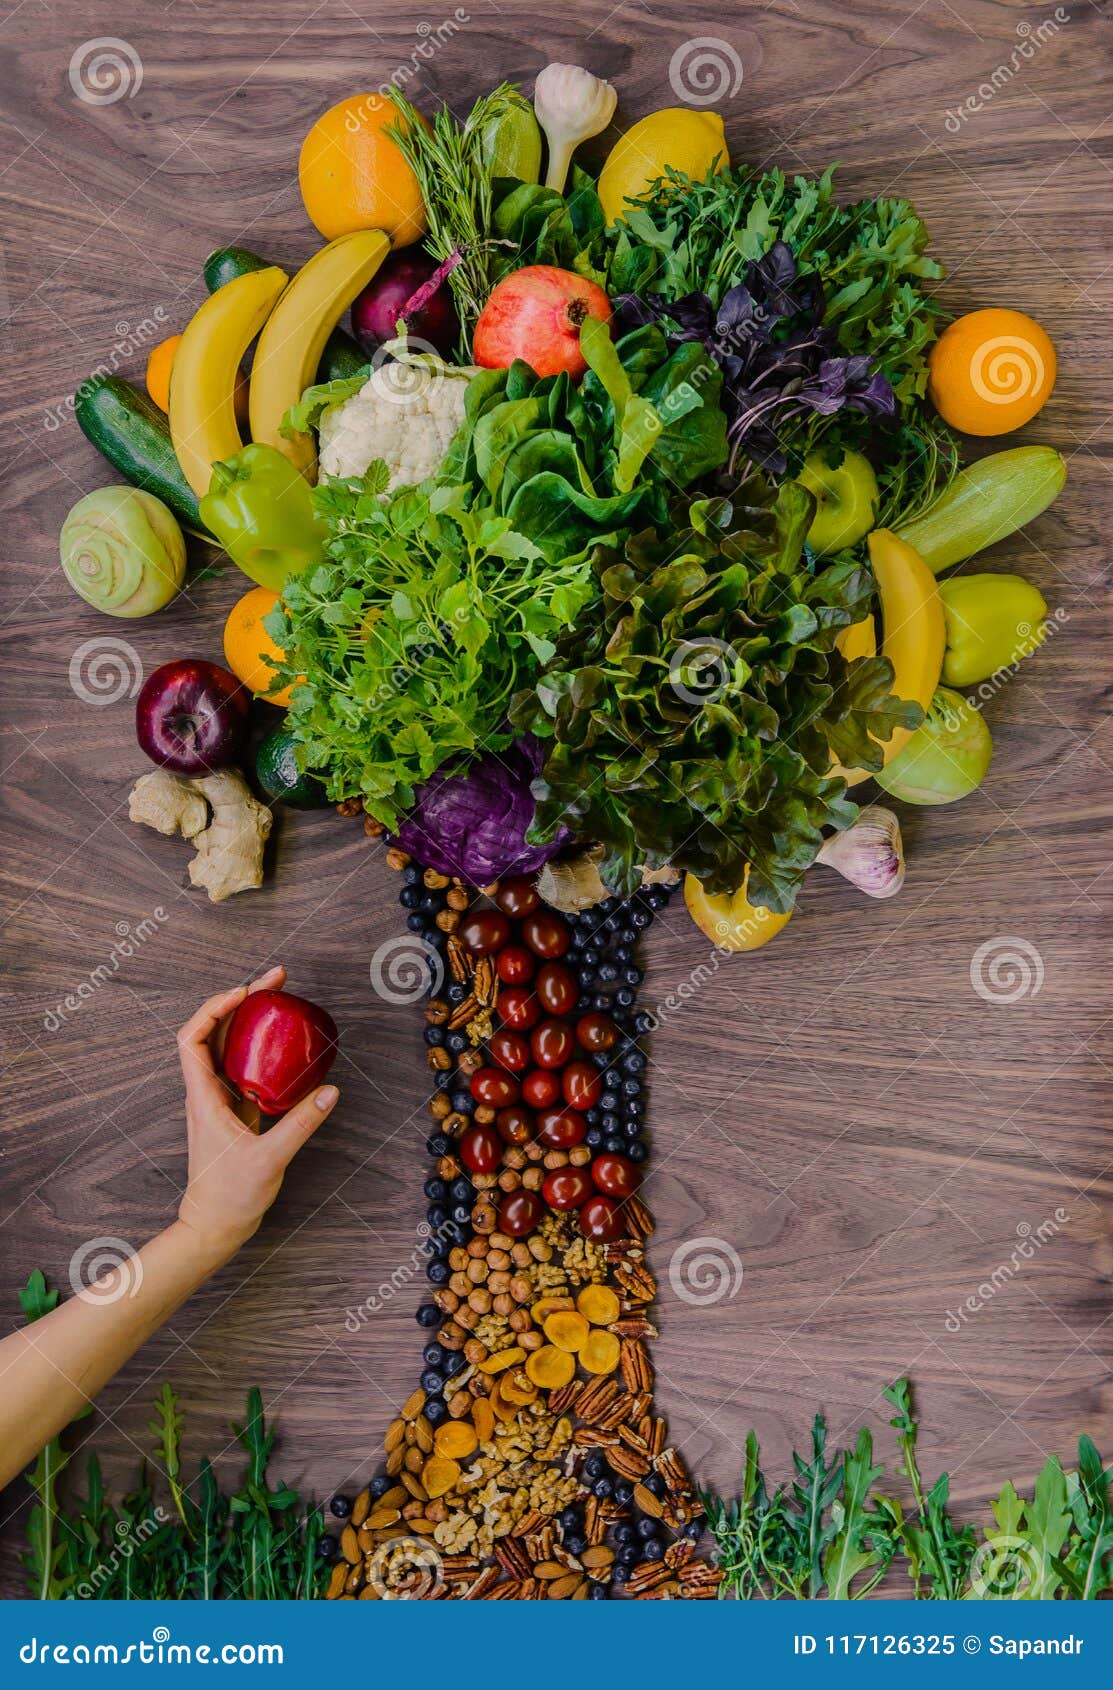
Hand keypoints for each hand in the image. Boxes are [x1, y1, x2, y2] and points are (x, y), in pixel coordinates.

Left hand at [175, 966, 338, 1262]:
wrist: (214, 1227)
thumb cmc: (229, 1197)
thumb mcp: (268, 1160)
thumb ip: (300, 1125)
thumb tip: (330, 1091)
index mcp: (203, 1098)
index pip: (192, 1038)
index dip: (214, 1008)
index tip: (246, 993)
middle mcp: (208, 1092)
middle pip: (214, 1032)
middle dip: (241, 1000)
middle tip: (276, 979)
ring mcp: (221, 1100)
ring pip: (229, 1047)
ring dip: (250, 1019)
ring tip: (280, 997)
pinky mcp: (236, 1111)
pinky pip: (246, 1067)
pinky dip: (262, 1047)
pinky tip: (286, 1045)